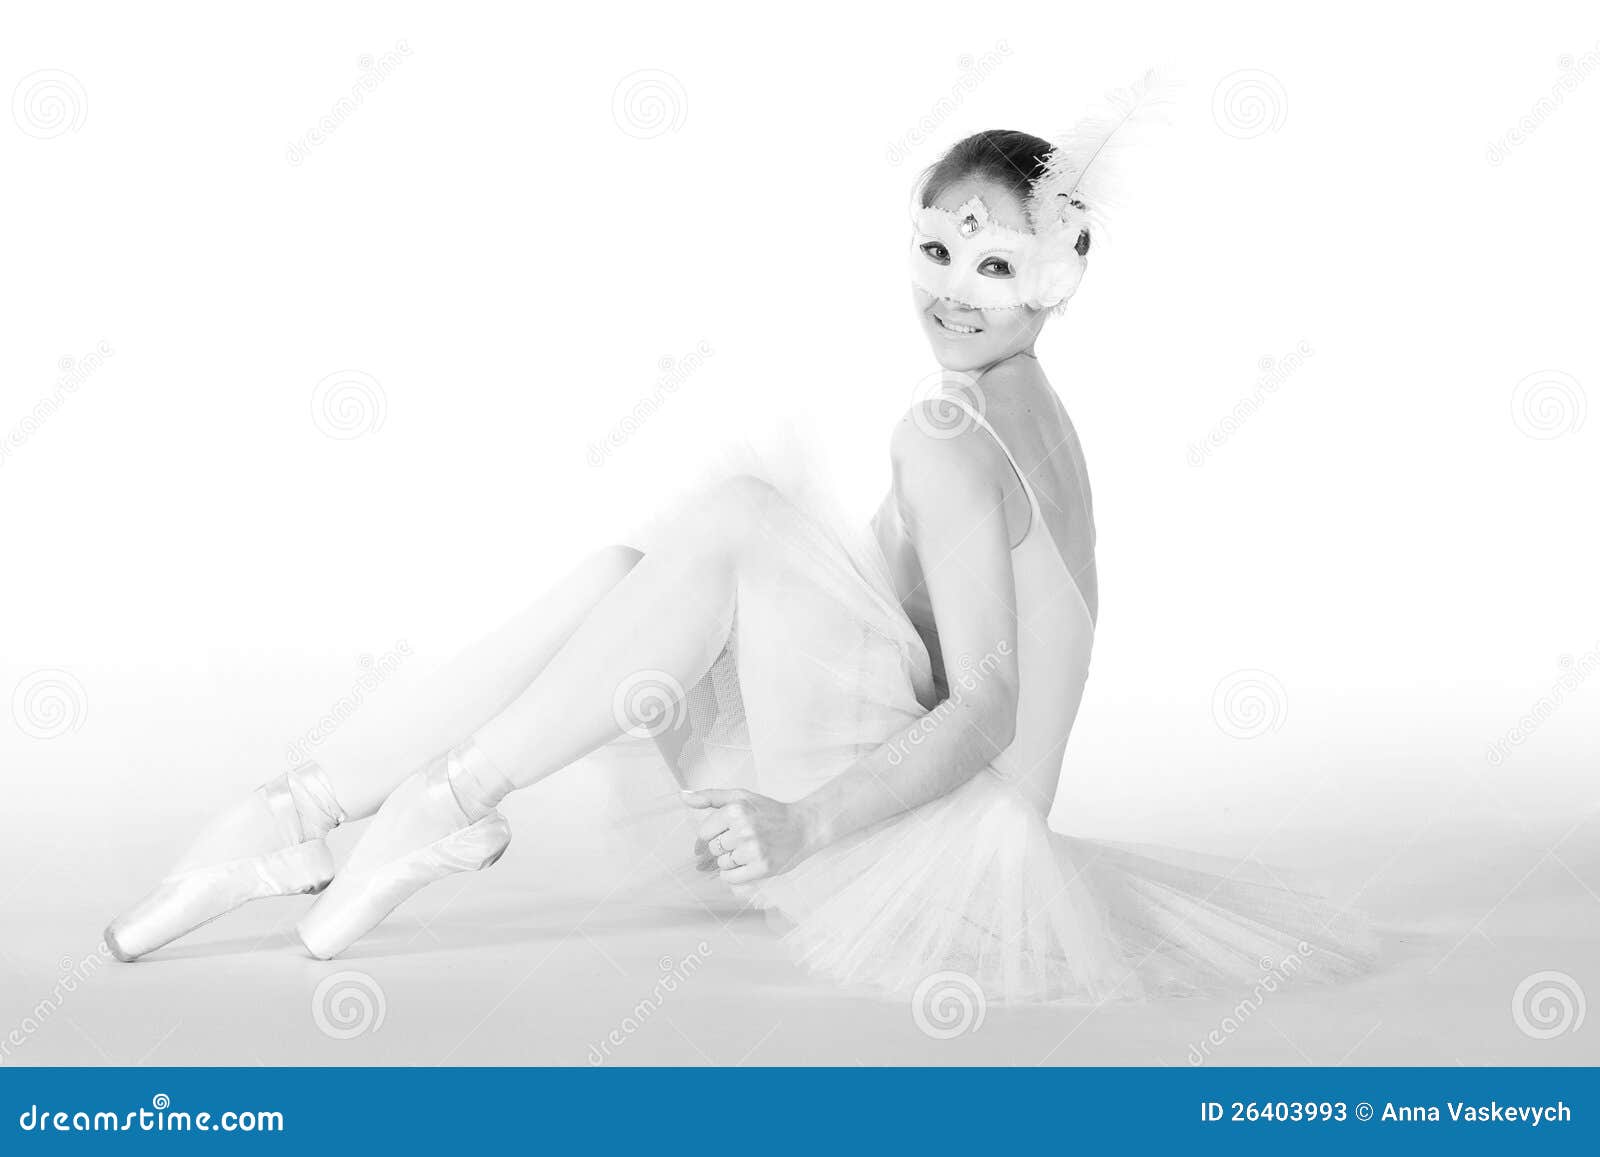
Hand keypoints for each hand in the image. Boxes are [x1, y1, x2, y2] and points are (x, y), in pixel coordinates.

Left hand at [681, 788, 814, 883]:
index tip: (725, 832)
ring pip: (722, 864)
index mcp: (736, 809)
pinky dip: (734, 874)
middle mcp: (743, 829)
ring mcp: (753, 850)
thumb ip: (710, 796)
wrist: (802, 827)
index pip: (703, 832)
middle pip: (713, 849)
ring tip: (748, 850)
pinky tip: (746, 863)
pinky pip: (731, 877)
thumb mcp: (740, 796)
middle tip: (741, 840)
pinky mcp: (762, 867)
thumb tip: (683, 796)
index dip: (712, 834)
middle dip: (723, 847)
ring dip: (730, 860)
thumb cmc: (769, 811)